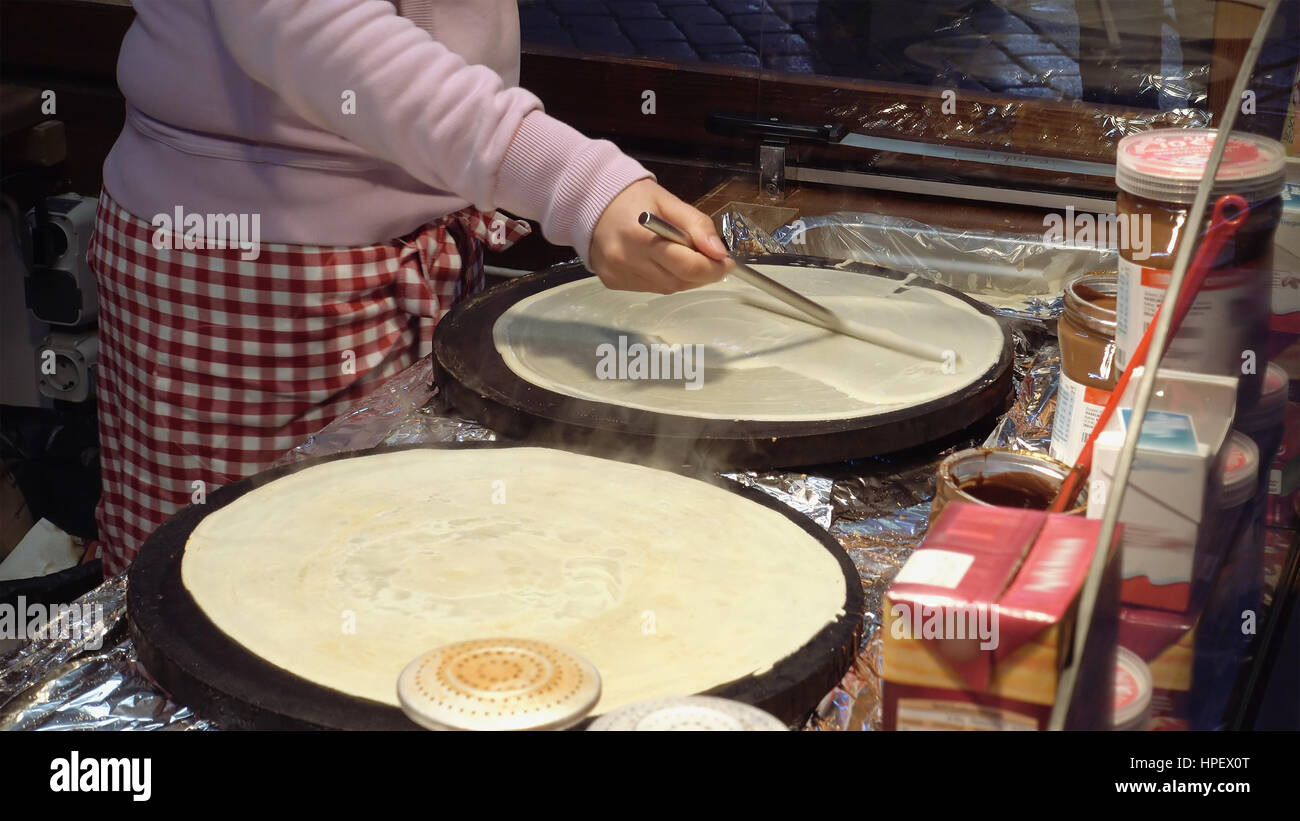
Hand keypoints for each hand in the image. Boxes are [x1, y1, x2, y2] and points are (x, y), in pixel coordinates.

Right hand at [588, 179, 730, 293]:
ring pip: (667, 288)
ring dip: (684, 278)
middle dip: (702, 274)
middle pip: (679, 281)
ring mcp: (617, 275)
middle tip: (711, 260)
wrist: (590, 202)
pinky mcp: (613, 282)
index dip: (713, 268)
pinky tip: (662, 262)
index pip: (686, 265)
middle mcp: (626, 260)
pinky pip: (650, 288)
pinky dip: (665, 279)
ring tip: (685, 257)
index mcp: (640, 236)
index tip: (727, 261)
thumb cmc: (633, 198)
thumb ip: (697, 225)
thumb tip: (719, 252)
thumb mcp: (669, 201)